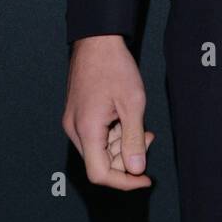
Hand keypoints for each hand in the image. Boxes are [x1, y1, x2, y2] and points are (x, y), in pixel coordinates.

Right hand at [62, 35, 154, 190]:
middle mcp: (74, 129)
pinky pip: (96, 136)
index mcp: (86, 129)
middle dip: (126, 158)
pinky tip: (126, 119)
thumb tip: (136, 170)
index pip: (100, 174)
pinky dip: (113, 134)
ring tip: (141, 126)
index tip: (145, 178)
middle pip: (100, 163)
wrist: (97, 40)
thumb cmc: (114, 67)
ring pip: (99, 150)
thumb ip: (134, 139)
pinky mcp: (77, 114)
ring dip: (122, 145)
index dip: (124, 182)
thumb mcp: (132, 103)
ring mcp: (74, 122)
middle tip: (148, 138)